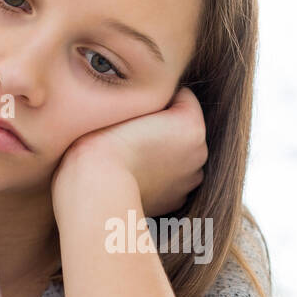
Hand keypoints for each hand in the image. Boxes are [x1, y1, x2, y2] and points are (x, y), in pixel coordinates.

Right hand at [52, 86, 206, 217]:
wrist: (97, 185)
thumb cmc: (105, 140)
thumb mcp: (133, 102)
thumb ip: (156, 96)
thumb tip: (161, 102)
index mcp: (192, 124)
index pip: (181, 96)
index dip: (156, 98)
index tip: (135, 111)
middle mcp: (199, 153)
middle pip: (182, 127)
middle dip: (165, 127)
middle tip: (132, 133)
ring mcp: (189, 180)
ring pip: (179, 153)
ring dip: (164, 151)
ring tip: (133, 154)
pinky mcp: (176, 200)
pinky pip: (171, 178)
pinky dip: (159, 175)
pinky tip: (137, 174)